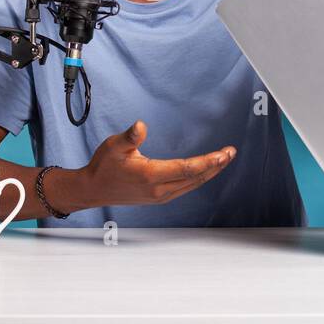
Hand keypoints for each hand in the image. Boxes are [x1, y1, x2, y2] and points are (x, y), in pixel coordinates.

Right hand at [68, 121, 235, 208]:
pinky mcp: (159, 198)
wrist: (94, 190)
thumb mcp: (114, 146)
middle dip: (216, 166)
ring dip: (210, 172)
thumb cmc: (103, 166)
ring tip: (223, 160)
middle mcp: (159, 189)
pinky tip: (205, 171)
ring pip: (192, 185)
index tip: (224, 153)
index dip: (208, 161)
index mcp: (150, 175)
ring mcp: (160, 196)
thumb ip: (130, 137)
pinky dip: (199, 178)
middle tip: (230, 153)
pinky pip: (186, 188)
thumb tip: (141, 126)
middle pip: (195, 178)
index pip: (187, 169)